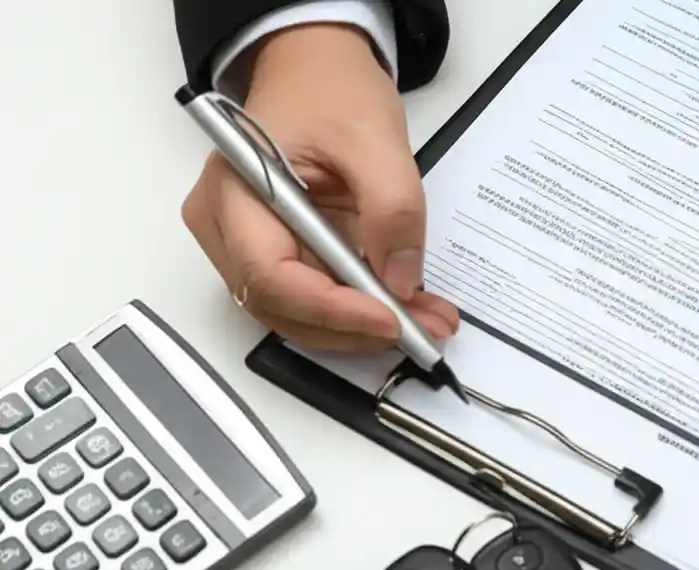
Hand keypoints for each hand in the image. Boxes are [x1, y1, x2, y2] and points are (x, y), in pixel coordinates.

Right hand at [182, 24, 458, 349]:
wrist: (316, 68)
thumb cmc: (328, 88)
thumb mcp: (374, 138)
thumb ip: (392, 208)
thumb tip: (401, 279)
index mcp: (235, 189)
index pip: (270, 274)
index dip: (330, 308)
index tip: (388, 319)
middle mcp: (228, 225)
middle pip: (283, 304)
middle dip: (355, 325)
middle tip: (423, 327)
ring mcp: (250, 241)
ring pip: (300, 310)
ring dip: (363, 324)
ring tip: (426, 318)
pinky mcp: (280, 249)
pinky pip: (315, 292)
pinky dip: (360, 307)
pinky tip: (405, 305)